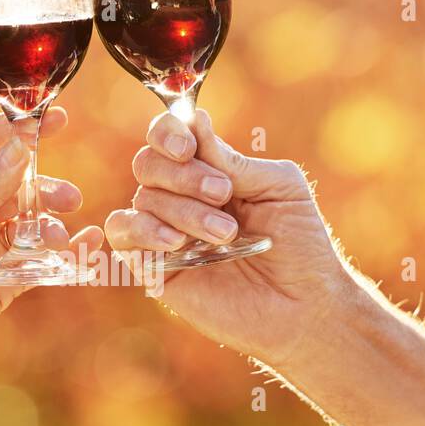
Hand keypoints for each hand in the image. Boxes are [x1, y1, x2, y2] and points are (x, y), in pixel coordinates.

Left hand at [0, 108, 101, 425]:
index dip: (18, 128)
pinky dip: (61, 253)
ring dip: (47, 223)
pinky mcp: (4, 277)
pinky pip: (38, 258)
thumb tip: (22, 146)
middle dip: (42, 185)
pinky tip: (80, 246)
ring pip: (30, 221)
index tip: (54, 117)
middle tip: (67, 195)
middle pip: (16, 183)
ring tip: (54, 234)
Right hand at [104, 108, 345, 367]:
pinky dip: (144, 229)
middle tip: (223, 194)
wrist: (303, 306)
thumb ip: (234, 159)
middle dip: (184, 175)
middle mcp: (181, 197)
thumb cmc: (300, 245)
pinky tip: (177, 243)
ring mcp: (165, 231)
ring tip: (226, 235)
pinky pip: (122, 234)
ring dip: (185, 211)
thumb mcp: (279, 187)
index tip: (190, 146)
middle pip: (149, 163)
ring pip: (144, 198)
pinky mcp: (154, 266)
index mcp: (210, 171)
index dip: (169, 132)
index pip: (169, 137)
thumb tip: (195, 119)